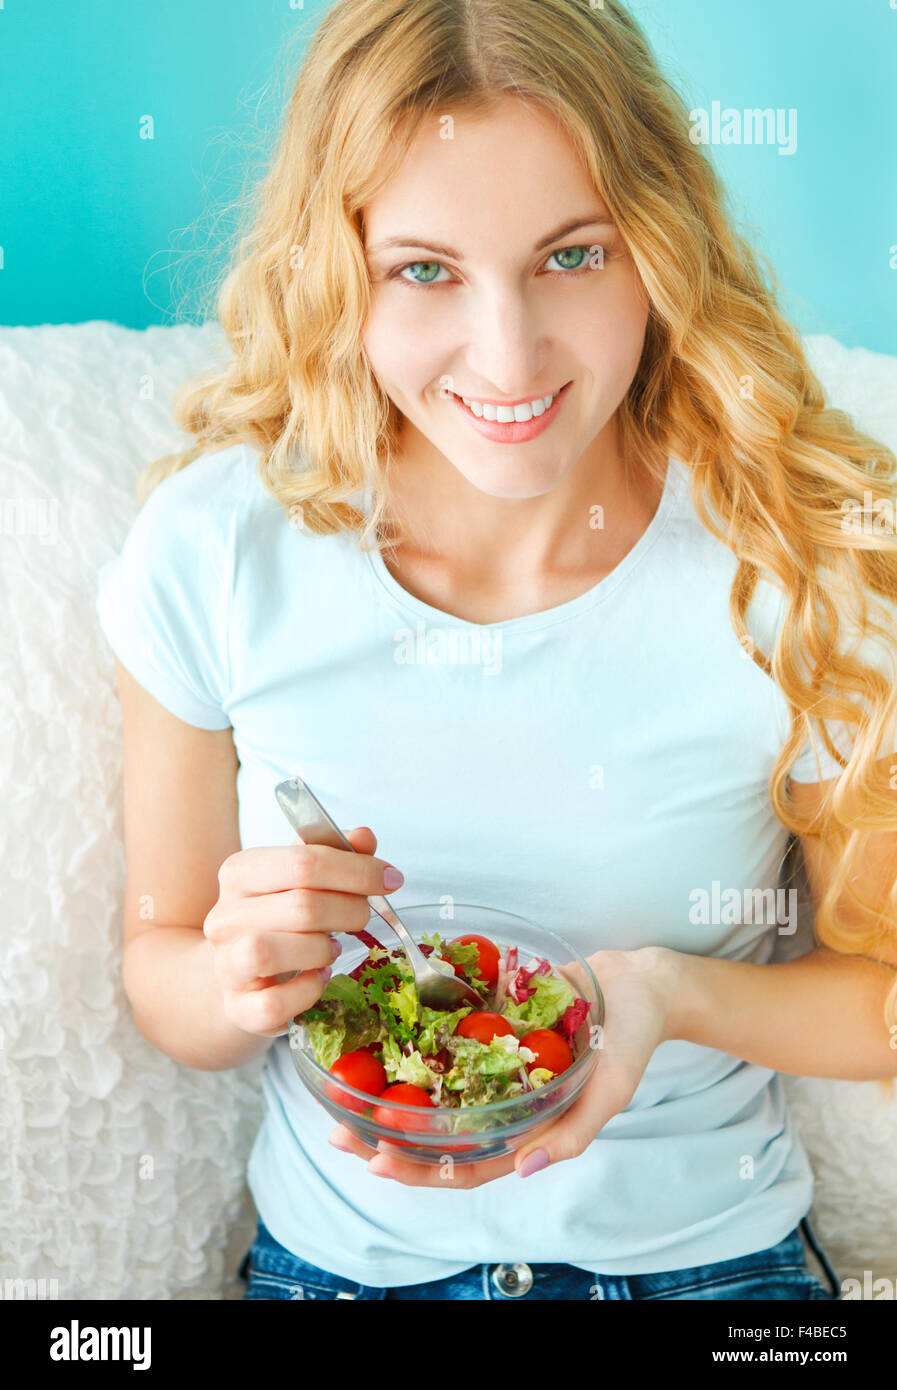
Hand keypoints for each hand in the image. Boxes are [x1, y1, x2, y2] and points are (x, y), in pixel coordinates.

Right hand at [203, 827, 402, 1036]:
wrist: (243, 971)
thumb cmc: (281, 918)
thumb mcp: (304, 878)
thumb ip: (335, 854)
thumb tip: (364, 837)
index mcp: (240, 872)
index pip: (304, 861)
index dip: (357, 870)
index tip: (390, 878)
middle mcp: (225, 916)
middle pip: (301, 906)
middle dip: (349, 910)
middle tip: (361, 916)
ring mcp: (226, 964)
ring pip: (272, 953)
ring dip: (321, 950)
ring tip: (331, 947)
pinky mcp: (238, 1007)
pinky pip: (275, 1003)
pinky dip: (308, 990)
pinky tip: (318, 977)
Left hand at [327, 946, 686, 1187]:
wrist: (640, 982)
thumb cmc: (632, 1039)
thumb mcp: (612, 1089)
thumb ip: (574, 1132)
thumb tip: (525, 1168)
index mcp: (529, 1128)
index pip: (466, 1166)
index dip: (421, 1170)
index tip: (378, 1159)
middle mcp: (503, 1104)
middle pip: (437, 1135)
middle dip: (387, 1139)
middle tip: (339, 1132)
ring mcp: (493, 1068)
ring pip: (433, 1093)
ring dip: (390, 1095)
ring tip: (343, 1091)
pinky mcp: (489, 1030)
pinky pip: (446, 1043)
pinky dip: (414, 1045)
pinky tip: (378, 1036)